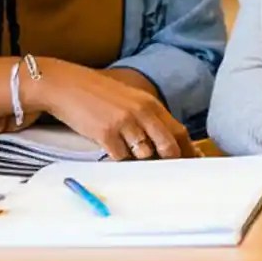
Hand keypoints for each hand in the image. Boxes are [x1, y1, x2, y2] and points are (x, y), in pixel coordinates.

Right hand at [23, 58, 196, 160]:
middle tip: (173, 175)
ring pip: (145, 155)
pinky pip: (121, 157)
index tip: (195, 163)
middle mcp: (141, 113)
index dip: (188, 150)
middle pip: (168, 146)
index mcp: (150, 104)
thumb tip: (164, 142)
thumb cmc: (98, 95)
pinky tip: (112, 152)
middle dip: (172, 162)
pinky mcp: (106, 134)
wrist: (66, 86)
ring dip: (143, 162)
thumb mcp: (129, 100)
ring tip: (135, 161)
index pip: (178, 131)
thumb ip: (147, 118)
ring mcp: (124, 124)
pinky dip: (120, 160)